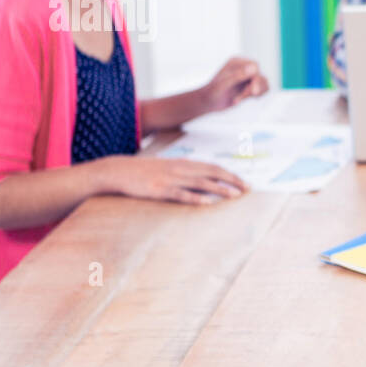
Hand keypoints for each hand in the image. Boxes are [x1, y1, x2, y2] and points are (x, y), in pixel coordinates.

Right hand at [105, 156, 247, 204]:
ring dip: (220, 189)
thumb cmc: (144, 171)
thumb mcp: (166, 167)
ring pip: (201, 183)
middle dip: (232, 180)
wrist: (117, 171)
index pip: (214, 167)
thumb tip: (201, 179)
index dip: (231, 174)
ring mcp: (170, 179)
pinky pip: (181, 194)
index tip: (244, 182)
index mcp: (183, 163)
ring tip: (235, 195)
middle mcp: (180, 169)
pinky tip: (208, 203)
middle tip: (248, 189)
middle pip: (212, 173)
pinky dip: (196, 198)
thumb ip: (184, 172)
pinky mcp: (159, 190)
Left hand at [198, 57, 268, 114]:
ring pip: (264, 83)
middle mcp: (243, 68)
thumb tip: (255, 67)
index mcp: (236, 63)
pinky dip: (255, 97)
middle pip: (260, 75)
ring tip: (239, 99)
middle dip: (256, 87)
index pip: (255, 65)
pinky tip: (240, 100)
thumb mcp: (225, 83)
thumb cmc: (212, 92)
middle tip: (251, 96)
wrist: (207, 103)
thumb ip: (239, 75)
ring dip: (254, 94)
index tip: (253, 91)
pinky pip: (262, 91)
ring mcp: (247, 78)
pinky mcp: (249, 88)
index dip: (257, 78)